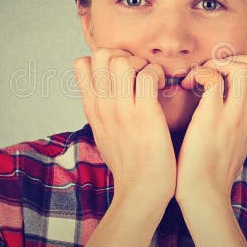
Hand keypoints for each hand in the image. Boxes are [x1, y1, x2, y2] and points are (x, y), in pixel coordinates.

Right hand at [74, 48, 176, 204]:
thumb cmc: (129, 164)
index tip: (123, 73)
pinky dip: (158, 74)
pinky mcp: (144, 114)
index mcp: (91, 108)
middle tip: (140, 73)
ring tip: (152, 81)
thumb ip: (101, 110)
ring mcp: (121, 109)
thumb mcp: (103, 133)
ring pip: (122, 60)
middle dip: (124, 55)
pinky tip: (164, 89)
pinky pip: (148, 75)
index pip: (82, 63)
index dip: (105, 59)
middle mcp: (102, 105)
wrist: (140, 192)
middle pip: (102, 54)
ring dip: (142, 64)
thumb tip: (101, 93)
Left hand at [174, 55, 246, 205]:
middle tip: (211, 73)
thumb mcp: (235, 141)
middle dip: (234, 58)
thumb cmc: (211, 171)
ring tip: (198, 79)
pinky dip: (200, 74)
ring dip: (217, 64)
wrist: (203, 196)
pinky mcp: (211, 118)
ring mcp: (233, 115)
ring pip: (242, 67)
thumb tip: (226, 102)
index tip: (224, 76)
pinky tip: (187, 87)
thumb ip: (236, 119)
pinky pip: (213, 79)